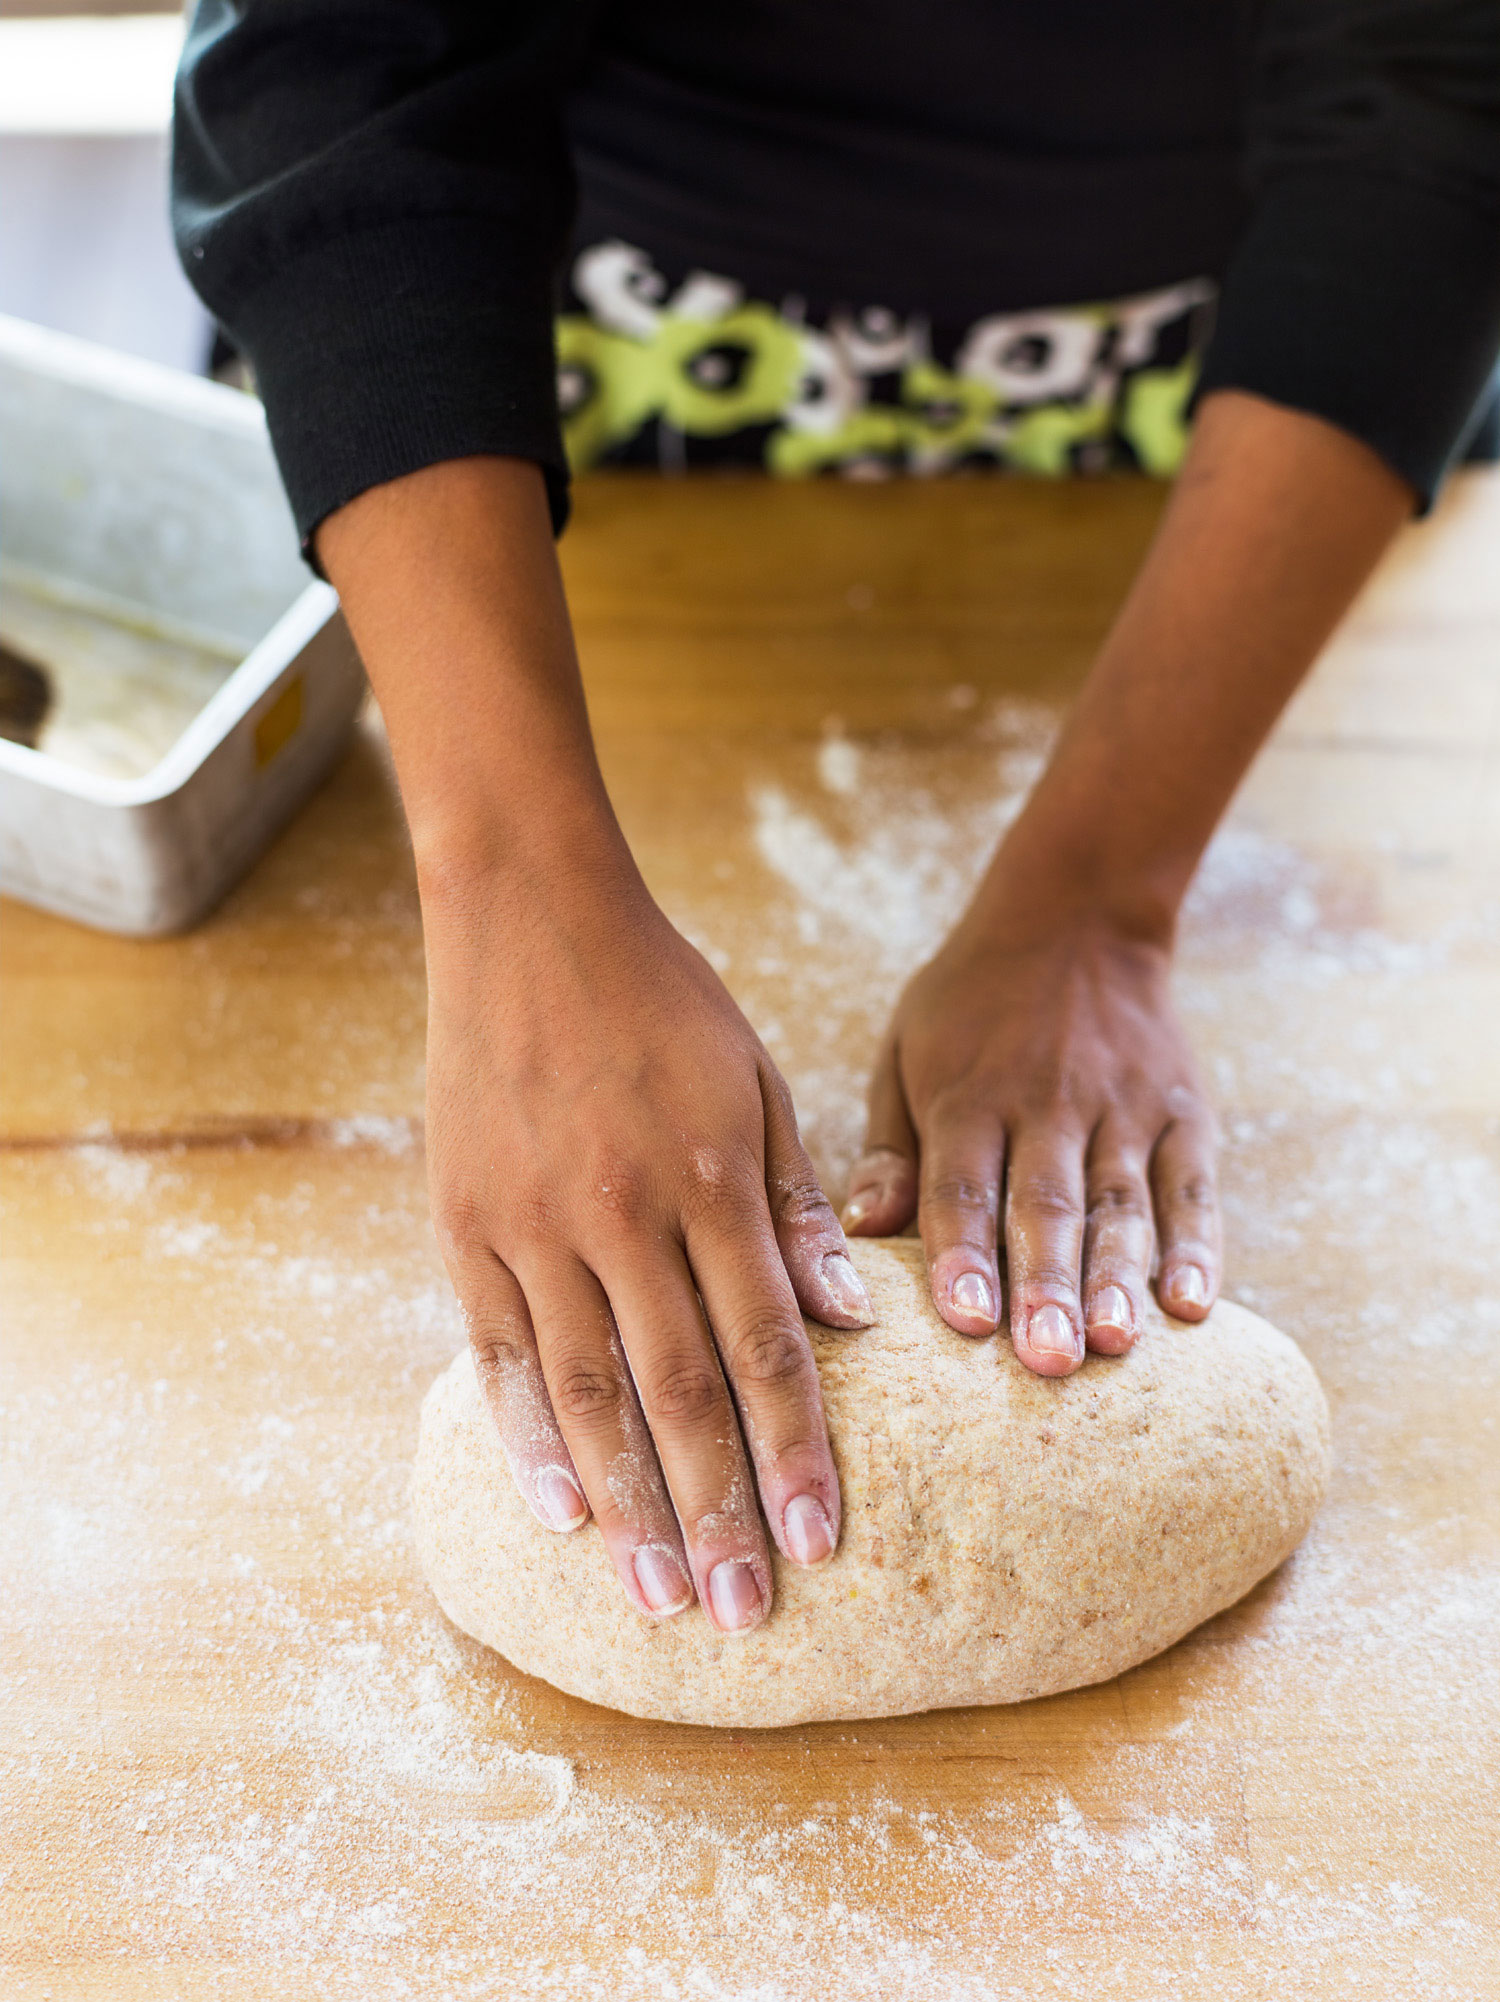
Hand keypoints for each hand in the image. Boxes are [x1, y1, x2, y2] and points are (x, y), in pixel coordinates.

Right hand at [422, 861, 871, 1630]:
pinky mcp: (464, 1223)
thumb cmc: (666, 1000)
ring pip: (586, 1393)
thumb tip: (852, 1324)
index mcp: (710, 1179)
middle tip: (746, 1615)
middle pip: (681, 1393)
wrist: (531, 917)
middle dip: (719, 1513)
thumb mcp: (758, 1084)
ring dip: (626, 1504)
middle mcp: (622, 1214)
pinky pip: (498, 1349)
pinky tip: (555, 1511)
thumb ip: (800, 1209)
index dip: (799, 1451)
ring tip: (659, 1598)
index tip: (825, 1541)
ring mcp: (533, 1223)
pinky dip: (524, 1437)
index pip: (767, 1348)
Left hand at [843, 908, 1218, 1373]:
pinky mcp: (1183, 1112)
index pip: (962, 1184)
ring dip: (1118, 1279)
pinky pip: (1191, 1187)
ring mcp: (1122, 1109)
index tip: (964, 1320)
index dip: (963, 1252)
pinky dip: (1196, 1247)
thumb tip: (860, 1230)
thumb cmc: (969, 1004)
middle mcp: (1047, 1104)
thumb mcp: (904, 1052)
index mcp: (968, 1096)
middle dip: (1046, 1285)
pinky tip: (1192, 1307)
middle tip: (1046, 1362)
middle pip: (1046, 1205)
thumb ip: (890, 1147)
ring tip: (1115, 1345)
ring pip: (1121, 1205)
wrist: (1077, 915)